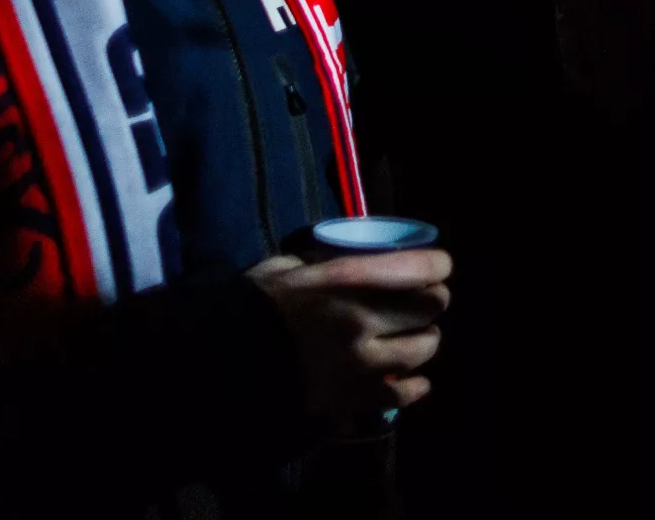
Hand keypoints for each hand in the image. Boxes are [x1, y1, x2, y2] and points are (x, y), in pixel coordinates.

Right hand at [247, 247, 451, 425]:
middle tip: (414, 306)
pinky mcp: (350, 398)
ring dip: (419, 343)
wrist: (218, 362)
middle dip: (427, 303)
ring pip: (423, 349)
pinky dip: (412, 387)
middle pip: (433, 307)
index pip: (427, 267)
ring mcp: (360, 363)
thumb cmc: (251, 306)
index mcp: (350, 280)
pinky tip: (409, 381)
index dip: (436, 266)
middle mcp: (364, 320)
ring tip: (405, 342)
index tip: (432, 269)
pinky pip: (402, 394)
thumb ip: (330, 260)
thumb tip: (358, 256)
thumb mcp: (288, 265)